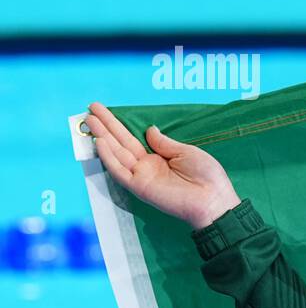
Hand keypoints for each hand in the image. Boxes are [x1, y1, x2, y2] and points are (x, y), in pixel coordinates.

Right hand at [85, 102, 241, 229]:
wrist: (213, 199)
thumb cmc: (205, 175)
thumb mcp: (185, 152)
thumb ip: (164, 143)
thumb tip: (149, 129)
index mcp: (158, 158)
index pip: (132, 139)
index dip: (118, 125)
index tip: (104, 110)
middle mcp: (146, 166)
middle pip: (120, 143)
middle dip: (105, 126)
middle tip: (91, 109)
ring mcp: (141, 176)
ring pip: (116, 154)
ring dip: (102, 137)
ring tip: (90, 120)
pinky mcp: (139, 187)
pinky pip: (120, 171)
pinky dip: (109, 158)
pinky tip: (100, 142)